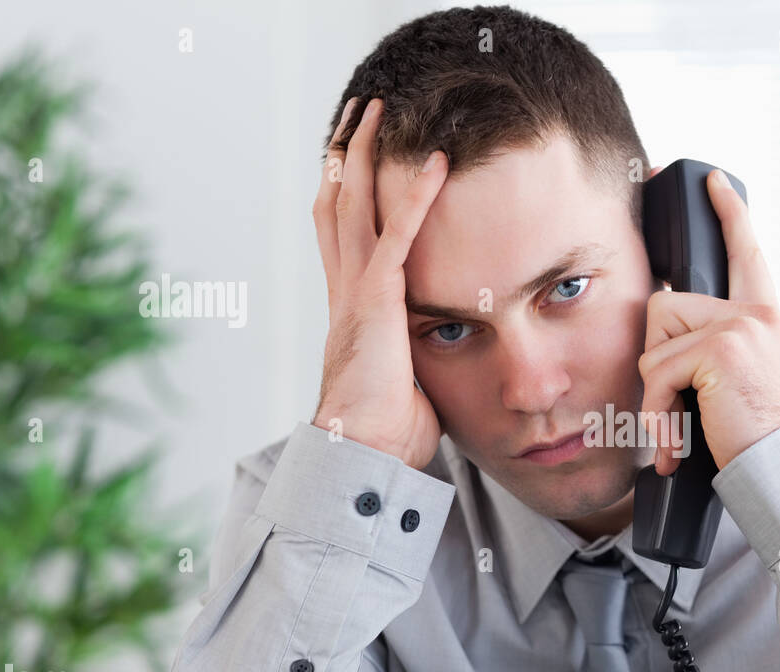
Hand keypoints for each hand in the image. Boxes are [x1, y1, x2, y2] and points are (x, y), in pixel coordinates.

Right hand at [310, 96, 448, 470]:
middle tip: (357, 111)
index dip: (344, 192)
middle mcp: (345, 290)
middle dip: (346, 154)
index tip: (351, 158)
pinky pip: (399, 236)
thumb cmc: (387, 431)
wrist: (362, 453)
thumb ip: (419, 356)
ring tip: (379, 109)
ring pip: (355, 204)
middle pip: (337, 204)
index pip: (341, 236)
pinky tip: (436, 163)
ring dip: (368, 153)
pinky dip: (416, 196)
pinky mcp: (377, 300)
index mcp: (351, 308)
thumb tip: (442, 361)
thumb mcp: (408, 381)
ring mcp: (357, 291)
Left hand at [639, 167, 779, 474]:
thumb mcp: (749, 382)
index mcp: (767, 319)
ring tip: (681, 428)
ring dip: (657, 392)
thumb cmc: (759, 440)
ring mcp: (742, 325)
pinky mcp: (721, 347)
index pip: (746, 254)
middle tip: (677, 407)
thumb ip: (722, 348)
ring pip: (655, 338)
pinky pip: (657, 371)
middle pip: (666, 306)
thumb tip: (670, 322)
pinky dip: (657, 413)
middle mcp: (759, 313)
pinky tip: (676, 443)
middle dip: (658, 360)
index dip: (730, 214)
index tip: (714, 180)